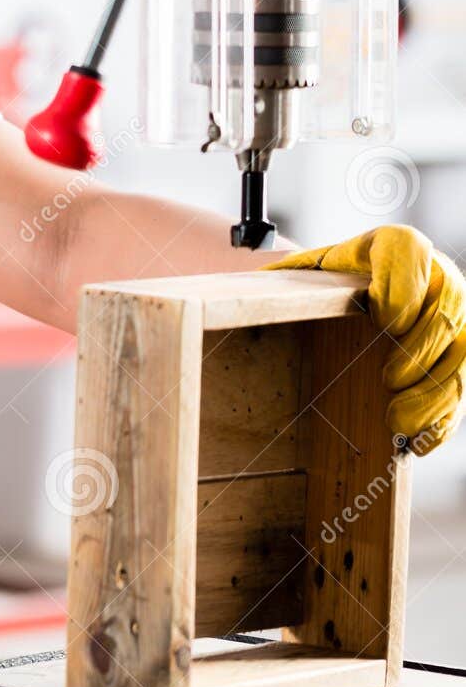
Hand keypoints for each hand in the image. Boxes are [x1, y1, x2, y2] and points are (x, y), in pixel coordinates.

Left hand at [269, 225, 465, 452]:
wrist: (349, 305)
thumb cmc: (322, 290)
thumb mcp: (301, 277)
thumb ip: (281, 281)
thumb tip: (243, 296)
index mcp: (390, 246)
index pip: (408, 248)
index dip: (403, 284)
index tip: (383, 319)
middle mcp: (433, 275)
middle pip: (446, 306)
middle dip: (419, 349)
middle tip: (388, 379)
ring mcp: (453, 317)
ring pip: (462, 351)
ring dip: (433, 391)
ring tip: (398, 421)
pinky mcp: (458, 356)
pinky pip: (461, 388)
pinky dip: (442, 417)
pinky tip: (416, 440)